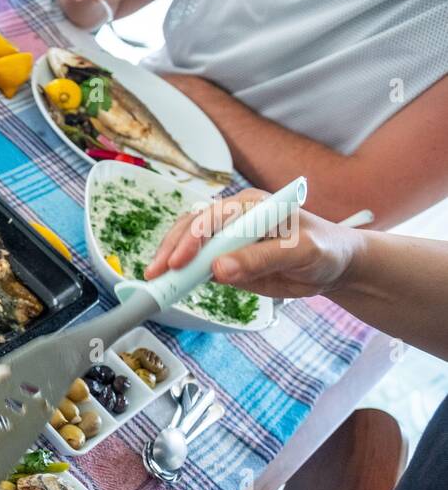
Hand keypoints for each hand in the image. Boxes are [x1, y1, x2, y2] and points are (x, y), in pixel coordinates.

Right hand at [144, 189, 365, 298]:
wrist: (333, 265)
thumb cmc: (324, 250)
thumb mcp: (302, 252)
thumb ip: (262, 259)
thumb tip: (218, 269)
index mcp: (252, 205)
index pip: (214, 216)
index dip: (193, 237)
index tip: (180, 262)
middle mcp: (234, 217)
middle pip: (192, 227)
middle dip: (172, 249)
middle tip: (157, 273)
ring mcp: (226, 238)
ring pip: (188, 244)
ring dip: (169, 262)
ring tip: (156, 281)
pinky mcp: (223, 258)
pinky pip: (195, 264)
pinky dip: (180, 274)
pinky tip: (168, 284)